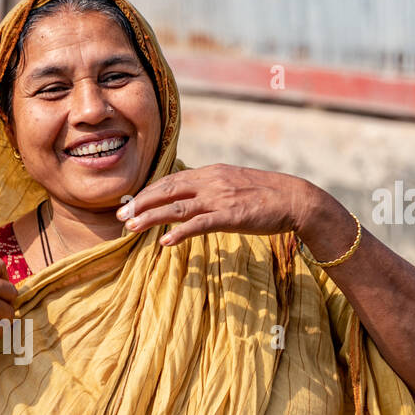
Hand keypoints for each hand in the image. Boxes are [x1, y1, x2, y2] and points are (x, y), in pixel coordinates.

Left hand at [117, 163, 323, 245]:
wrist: (294, 199)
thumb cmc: (264, 196)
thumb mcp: (232, 185)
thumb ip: (209, 189)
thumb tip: (189, 198)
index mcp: (210, 173)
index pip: (171, 180)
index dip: (148, 192)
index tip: (130, 203)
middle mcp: (211, 182)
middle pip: (167, 190)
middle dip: (141, 203)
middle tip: (120, 216)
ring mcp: (220, 198)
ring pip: (176, 207)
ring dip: (150, 217)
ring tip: (130, 228)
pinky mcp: (230, 216)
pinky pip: (199, 225)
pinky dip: (179, 232)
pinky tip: (164, 241)